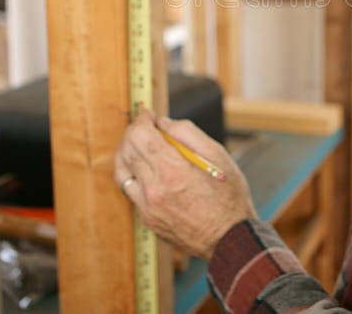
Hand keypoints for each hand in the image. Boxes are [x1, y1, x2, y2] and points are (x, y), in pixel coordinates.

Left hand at [115, 111, 256, 259]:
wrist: (228, 238)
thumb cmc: (229, 196)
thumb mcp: (218, 154)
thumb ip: (188, 133)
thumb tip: (164, 122)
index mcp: (172, 170)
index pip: (140, 135)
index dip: (141, 119)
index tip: (148, 114)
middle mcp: (154, 189)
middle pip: (128, 150)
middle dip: (133, 131)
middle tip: (145, 125)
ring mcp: (147, 207)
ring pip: (122, 171)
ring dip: (127, 152)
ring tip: (140, 144)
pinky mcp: (147, 218)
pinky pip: (131, 190)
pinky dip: (134, 173)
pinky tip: (148, 169)